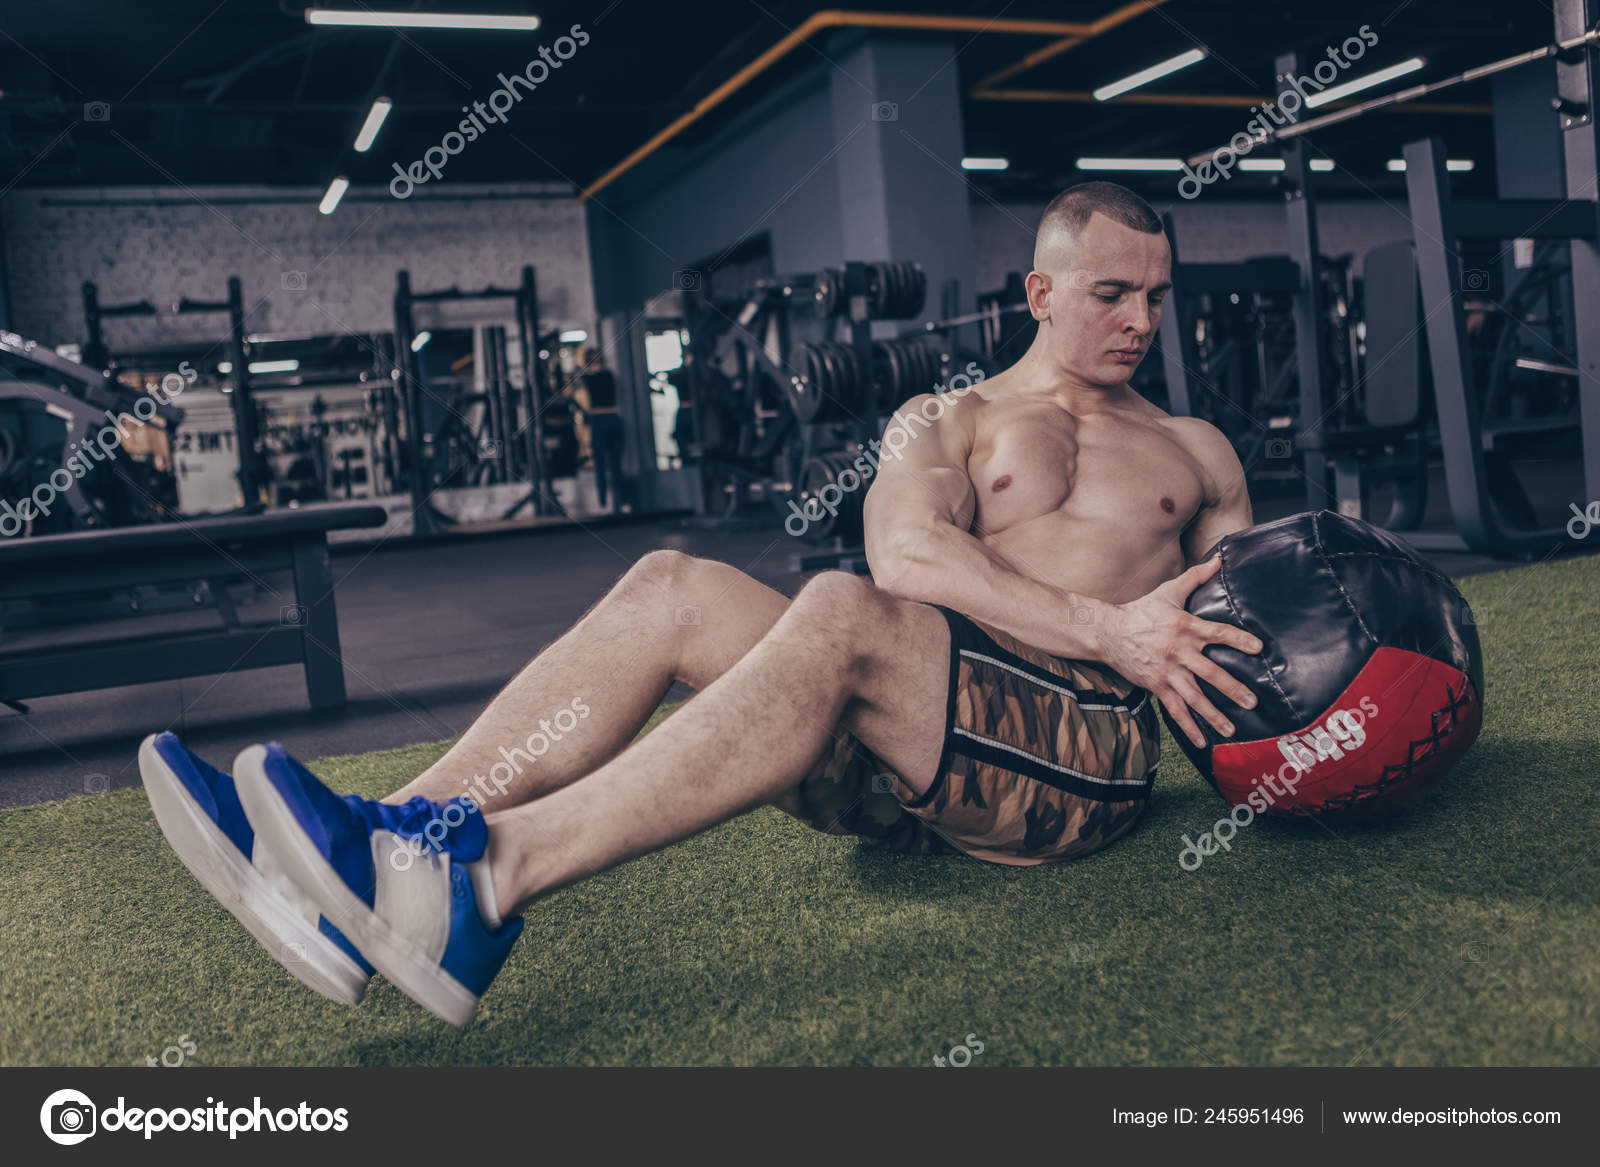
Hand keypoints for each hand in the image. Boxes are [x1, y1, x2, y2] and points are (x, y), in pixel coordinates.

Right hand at [1100, 557, 1262, 747]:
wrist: (1108, 631)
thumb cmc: (1142, 610)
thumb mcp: (1168, 592)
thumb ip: (1196, 577)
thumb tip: (1220, 560)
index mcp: (1185, 626)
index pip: (1217, 633)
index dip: (1238, 640)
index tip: (1258, 649)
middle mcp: (1178, 651)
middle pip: (1210, 673)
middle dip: (1233, 689)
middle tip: (1252, 701)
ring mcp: (1166, 671)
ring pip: (1194, 697)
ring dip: (1213, 714)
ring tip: (1232, 728)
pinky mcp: (1156, 685)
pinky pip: (1175, 709)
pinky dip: (1188, 726)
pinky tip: (1202, 740)